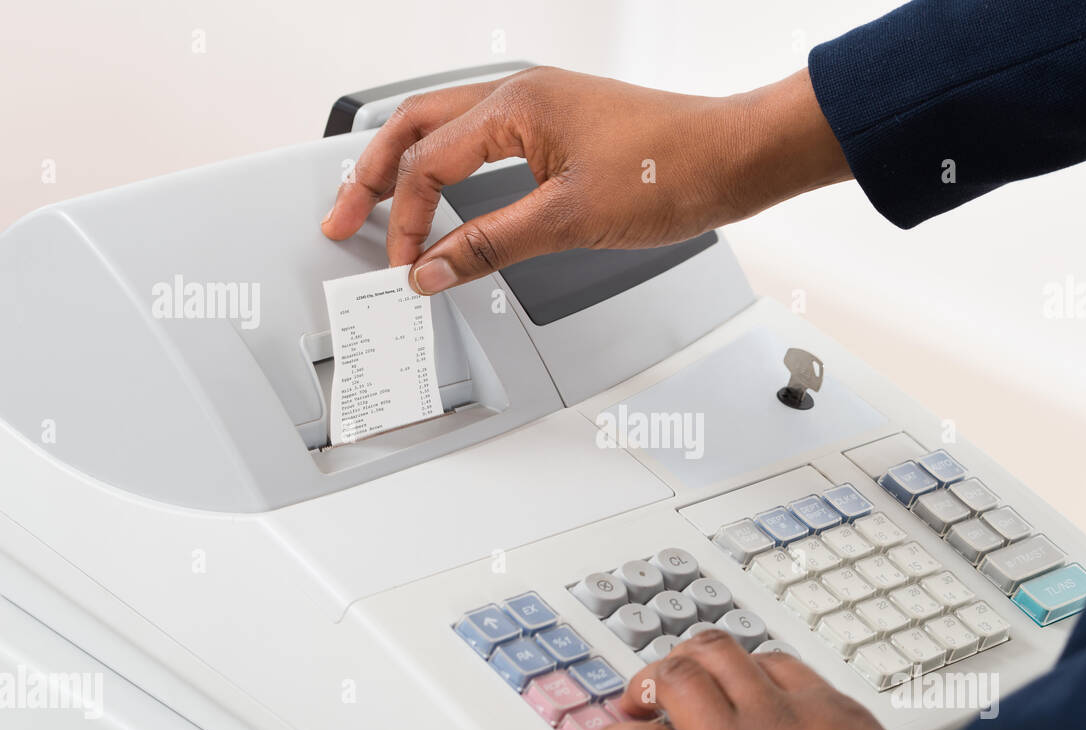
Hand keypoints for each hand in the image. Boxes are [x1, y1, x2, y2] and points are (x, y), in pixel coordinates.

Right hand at [320, 66, 848, 293]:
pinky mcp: (562, 127)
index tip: (402, 265)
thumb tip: (435, 269)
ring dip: (409, 167)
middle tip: (341, 215)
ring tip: (377, 202)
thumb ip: (491, 246)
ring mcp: (542, 106)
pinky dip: (453, 170)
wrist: (734, 159)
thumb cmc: (671, 169)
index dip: (404, 218)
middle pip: (418, 127)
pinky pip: (486, 142)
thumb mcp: (570, 220)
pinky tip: (448, 193)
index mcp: (515, 103)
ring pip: (448, 129)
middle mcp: (522, 94)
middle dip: (373, 173)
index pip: (427, 161)